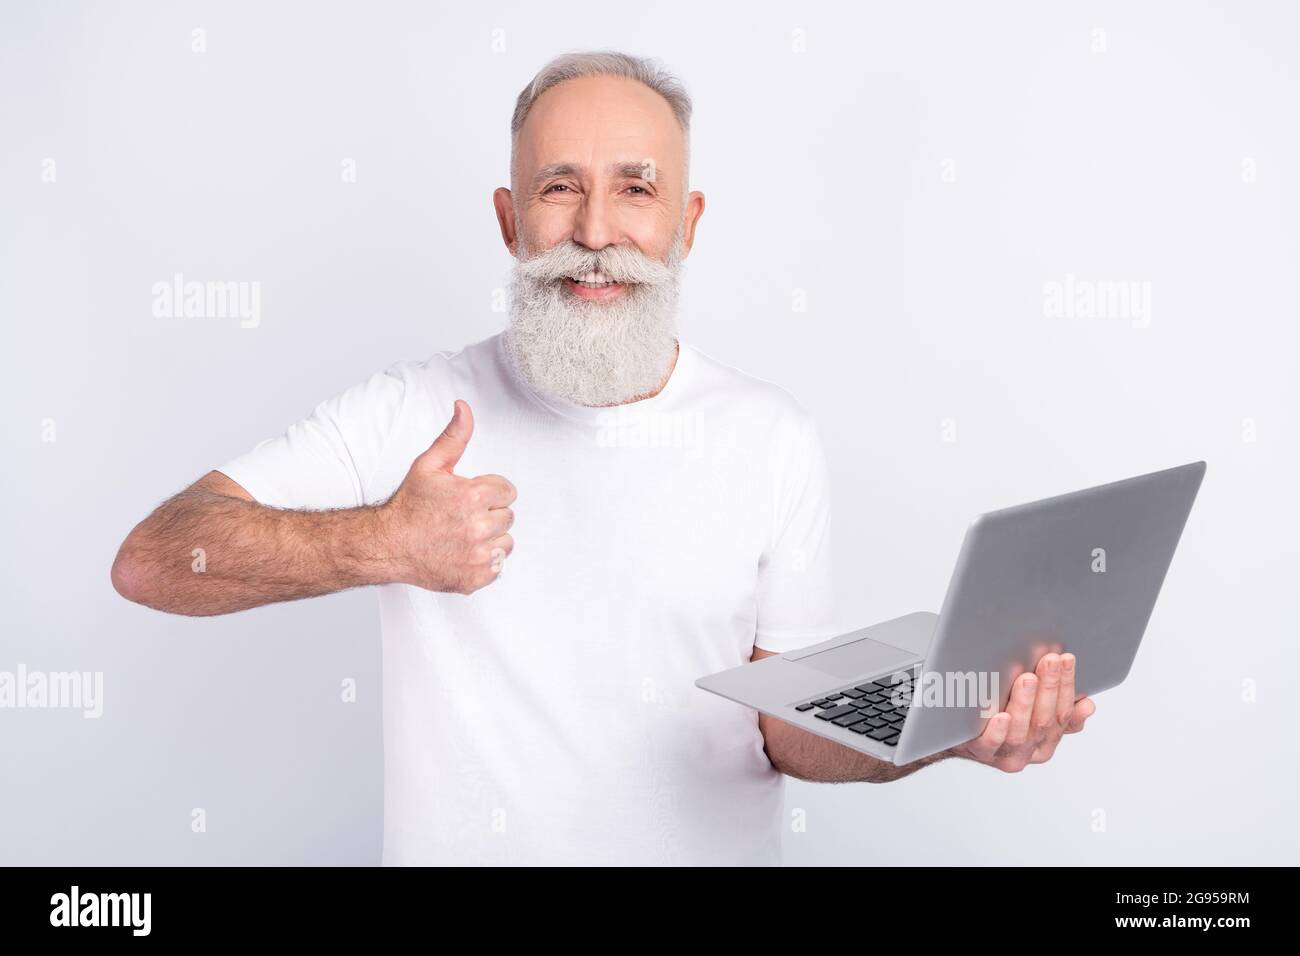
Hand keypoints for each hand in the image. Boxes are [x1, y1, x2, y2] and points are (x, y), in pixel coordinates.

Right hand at [379, 399, 515, 593]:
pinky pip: (497, 566)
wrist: (387, 545)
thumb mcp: (429, 465)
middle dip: (489, 514)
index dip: (489, 492)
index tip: (469, 497)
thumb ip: (454, 436)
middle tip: (461, 517)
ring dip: (490, 539)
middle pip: (508, 517)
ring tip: (462, 535)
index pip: (508, 491)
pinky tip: (462, 553)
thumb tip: (464, 408)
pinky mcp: (474, 578)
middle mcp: (478, 528)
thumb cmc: (408, 506)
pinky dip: (484, 561)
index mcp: (473, 497)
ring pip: (505, 543)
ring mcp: (477, 555)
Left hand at [948, 653, 1095, 771]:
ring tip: (1027, 679)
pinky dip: (998, 731)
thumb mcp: (1033, 714)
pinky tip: (1001, 716)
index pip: (1063, 713)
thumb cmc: (997, 719)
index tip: (1066, 659)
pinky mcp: (978, 752)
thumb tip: (1088, 705)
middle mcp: (1029, 751)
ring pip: (1021, 732)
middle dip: (1049, 687)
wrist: (956, 735)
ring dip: (1025, 703)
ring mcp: (1005, 754)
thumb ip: (1061, 713)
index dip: (1066, 686)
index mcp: (1046, 740)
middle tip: (1049, 660)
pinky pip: (989, 744)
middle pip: (1044, 720)